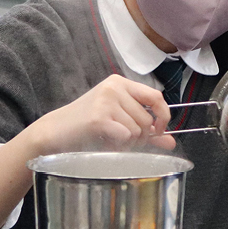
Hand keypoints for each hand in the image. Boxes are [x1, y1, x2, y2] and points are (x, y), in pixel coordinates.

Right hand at [30, 74, 175, 153]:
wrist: (55, 131)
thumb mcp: (118, 122)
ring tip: (110, 141)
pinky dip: (118, 145)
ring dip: (128, 143)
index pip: (156, 97)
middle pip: (147, 119)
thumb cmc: (86, 126)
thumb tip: (172, 142)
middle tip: (124, 142)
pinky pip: (125, 136)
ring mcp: (106, 100)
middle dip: (140, 137)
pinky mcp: (99, 117)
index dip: (163, 116)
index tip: (158, 131)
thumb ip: (147, 131)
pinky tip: (105, 142)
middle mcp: (114, 87)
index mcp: (120, 83)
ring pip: (137, 130)